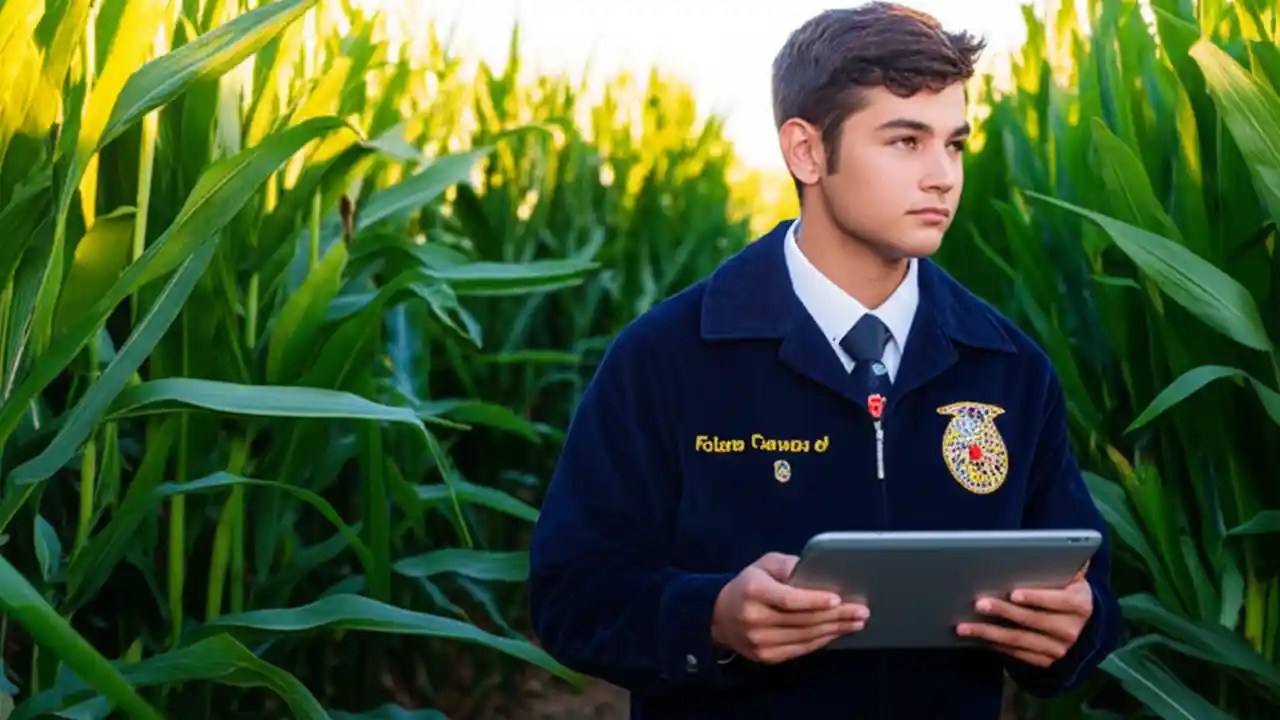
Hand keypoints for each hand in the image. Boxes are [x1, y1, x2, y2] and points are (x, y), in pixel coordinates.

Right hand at [711, 552, 868, 664]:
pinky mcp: (766, 656)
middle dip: (836, 616)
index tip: (837, 599)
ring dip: (834, 630)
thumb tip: (815, 570)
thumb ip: (788, 565)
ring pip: (805, 637)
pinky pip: (800, 649)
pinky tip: (836, 633)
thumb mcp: (763, 565)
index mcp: (753, 591)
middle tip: (861, 611)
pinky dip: (821, 641)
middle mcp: (754, 618)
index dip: (814, 600)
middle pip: (802, 620)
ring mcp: (759, 641)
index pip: (789, 599)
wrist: (720, 616)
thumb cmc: (749, 585)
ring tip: (856, 622)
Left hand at [957, 561, 1092, 667]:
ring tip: (964, 626)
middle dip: (1003, 611)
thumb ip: (1068, 566)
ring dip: (989, 633)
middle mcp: (1071, 629)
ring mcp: (1059, 649)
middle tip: (979, 603)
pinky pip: (1018, 654)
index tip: (1013, 594)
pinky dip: (996, 645)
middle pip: (1033, 620)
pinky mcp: (1046, 662)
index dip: (1036, 597)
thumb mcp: (1075, 581)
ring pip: (1020, 640)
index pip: (1059, 601)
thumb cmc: (1071, 595)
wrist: (1086, 630)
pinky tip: (978, 638)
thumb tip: (1062, 547)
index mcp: (1079, 604)